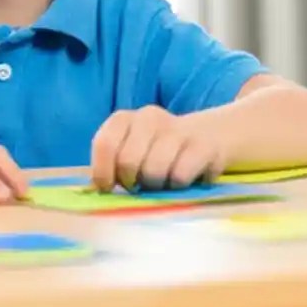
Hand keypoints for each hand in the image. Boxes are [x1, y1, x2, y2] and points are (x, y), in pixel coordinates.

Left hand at [90, 106, 226, 192]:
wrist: (210, 136)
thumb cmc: (157, 152)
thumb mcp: (130, 151)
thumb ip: (111, 165)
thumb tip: (95, 189)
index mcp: (124, 119)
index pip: (104, 144)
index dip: (103, 173)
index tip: (109, 188)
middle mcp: (148, 117)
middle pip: (128, 162)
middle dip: (132, 182)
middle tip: (141, 185)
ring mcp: (178, 129)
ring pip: (154, 171)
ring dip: (157, 186)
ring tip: (164, 181)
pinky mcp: (204, 145)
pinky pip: (180, 176)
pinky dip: (179, 186)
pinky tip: (186, 178)